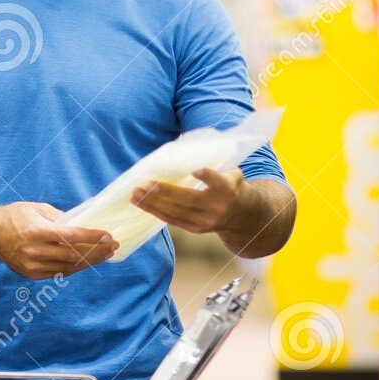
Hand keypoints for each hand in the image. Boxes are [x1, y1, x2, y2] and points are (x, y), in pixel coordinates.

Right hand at [0, 201, 117, 279]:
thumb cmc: (15, 216)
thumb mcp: (37, 208)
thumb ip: (61, 217)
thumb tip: (86, 221)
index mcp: (36, 231)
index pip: (71, 237)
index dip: (92, 237)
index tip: (108, 235)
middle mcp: (34, 251)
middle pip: (73, 255)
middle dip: (97, 251)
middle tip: (112, 247)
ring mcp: (32, 265)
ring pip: (69, 267)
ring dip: (90, 261)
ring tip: (105, 254)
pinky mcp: (31, 274)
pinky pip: (59, 273)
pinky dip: (75, 267)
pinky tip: (87, 261)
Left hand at [131, 168, 247, 234]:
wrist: (243, 216)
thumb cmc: (231, 186)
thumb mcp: (232, 173)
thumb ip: (216, 165)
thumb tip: (187, 150)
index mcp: (228, 189)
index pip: (217, 182)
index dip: (207, 177)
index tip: (197, 170)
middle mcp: (217, 207)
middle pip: (189, 199)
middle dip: (165, 192)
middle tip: (146, 184)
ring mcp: (206, 221)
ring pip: (176, 212)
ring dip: (153, 203)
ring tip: (136, 194)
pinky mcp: (196, 229)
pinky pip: (173, 220)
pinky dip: (156, 211)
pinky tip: (142, 203)